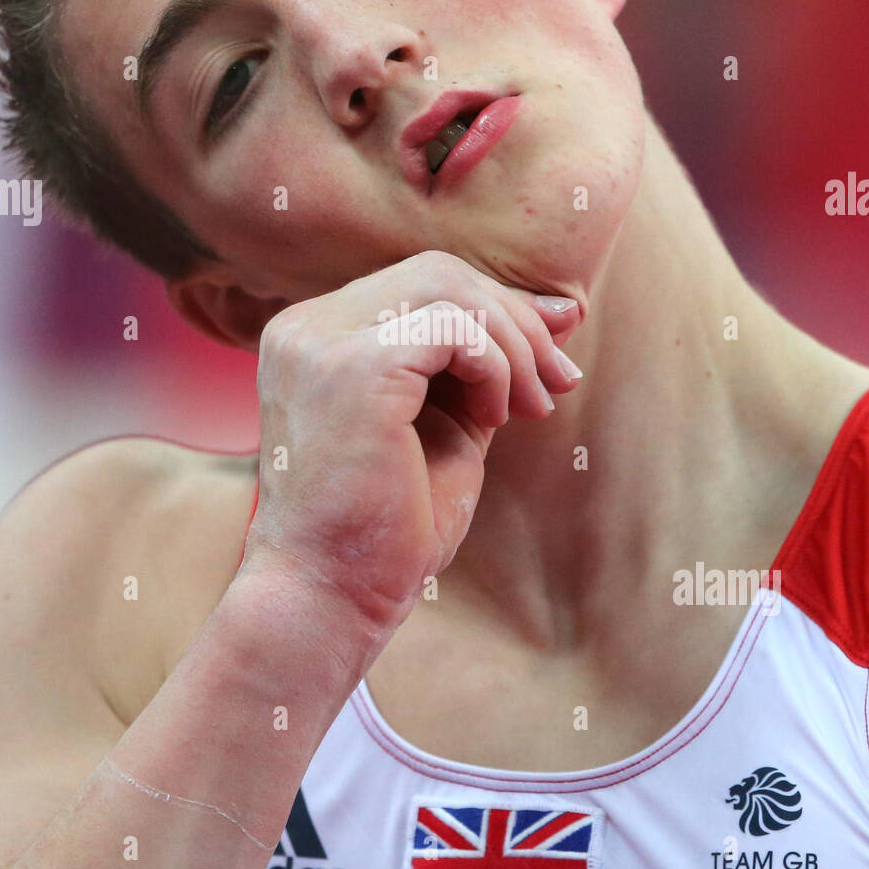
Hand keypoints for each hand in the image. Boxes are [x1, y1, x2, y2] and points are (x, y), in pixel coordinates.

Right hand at [243, 251, 581, 629]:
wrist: (332, 595)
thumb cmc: (386, 525)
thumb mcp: (449, 424)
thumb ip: (489, 363)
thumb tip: (562, 309)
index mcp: (316, 336)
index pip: (421, 282)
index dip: (499, 308)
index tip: (553, 360)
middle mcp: (306, 327)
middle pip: (438, 273)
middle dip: (514, 320)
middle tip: (556, 384)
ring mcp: (321, 343)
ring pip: (448, 288)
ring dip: (511, 344)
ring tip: (529, 408)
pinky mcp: (351, 369)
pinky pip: (451, 328)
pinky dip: (492, 365)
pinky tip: (494, 418)